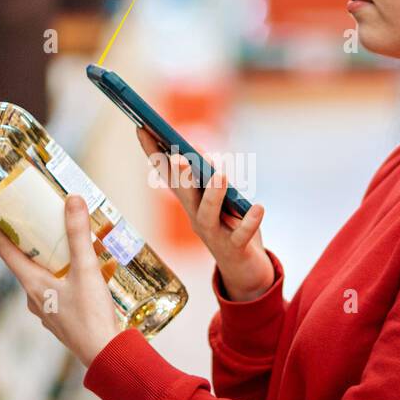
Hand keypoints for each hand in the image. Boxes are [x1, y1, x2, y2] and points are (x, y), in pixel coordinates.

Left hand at [0, 194, 121, 367]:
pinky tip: (88, 270)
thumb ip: (78, 234)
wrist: (106, 355)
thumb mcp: (85, 270)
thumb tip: (72, 199)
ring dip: (51, 258)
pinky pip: (60, 290)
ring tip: (67, 241)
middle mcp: (35, 298)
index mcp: (32, 285)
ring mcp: (49, 311)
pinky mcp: (65, 318)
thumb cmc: (91, 316)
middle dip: (29, 240)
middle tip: (37, 218)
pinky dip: (67, 275)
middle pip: (25, 263)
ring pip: (44, 277)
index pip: (5, 252)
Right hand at [137, 126, 274, 301]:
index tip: (141, 127)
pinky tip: (259, 208)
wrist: (244, 271)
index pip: (167, 176)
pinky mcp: (235, 249)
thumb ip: (210, 177)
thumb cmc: (231, 228)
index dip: (152, 153)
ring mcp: (214, 235)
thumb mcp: (220, 199)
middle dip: (179, 175)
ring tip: (220, 175)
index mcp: (190, 203)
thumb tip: (201, 155)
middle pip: (183, 195)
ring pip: (207, 215)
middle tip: (179, 156)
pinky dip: (250, 222)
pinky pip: (241, 235)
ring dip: (212, 196)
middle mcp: (196, 218)